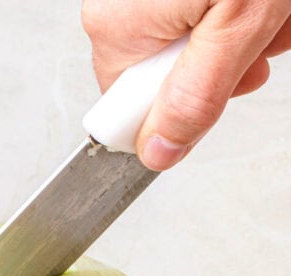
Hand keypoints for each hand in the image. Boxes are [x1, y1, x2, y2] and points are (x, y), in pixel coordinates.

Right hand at [82, 0, 290, 168]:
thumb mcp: (236, 23)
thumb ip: (196, 95)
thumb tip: (158, 153)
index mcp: (117, 27)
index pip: (129, 115)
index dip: (183, 111)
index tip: (221, 86)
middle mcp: (117, 8)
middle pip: (164, 81)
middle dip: (220, 70)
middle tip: (257, 42)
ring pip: (189, 49)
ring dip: (237, 40)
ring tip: (267, 11)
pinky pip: (193, 17)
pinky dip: (232, 12)